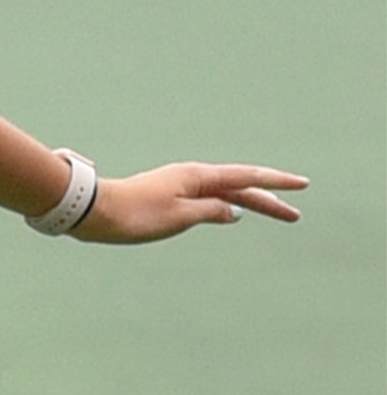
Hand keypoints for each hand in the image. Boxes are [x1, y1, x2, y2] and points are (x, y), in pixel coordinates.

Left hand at [70, 162, 308, 243]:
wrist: (92, 211)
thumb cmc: (133, 215)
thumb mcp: (179, 217)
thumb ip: (211, 211)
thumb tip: (235, 210)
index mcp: (196, 177)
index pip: (246, 178)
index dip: (276, 183)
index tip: (302, 185)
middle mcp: (190, 177)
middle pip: (239, 186)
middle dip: (269, 198)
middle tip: (295, 213)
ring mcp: (178, 185)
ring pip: (224, 192)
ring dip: (250, 201)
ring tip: (274, 212)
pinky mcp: (167, 196)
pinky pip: (208, 198)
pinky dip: (227, 204)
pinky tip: (231, 211)